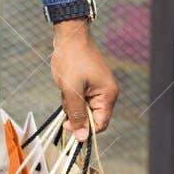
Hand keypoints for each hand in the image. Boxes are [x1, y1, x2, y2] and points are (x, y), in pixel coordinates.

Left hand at [50, 20, 118, 141]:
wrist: (69, 35)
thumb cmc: (71, 60)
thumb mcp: (71, 90)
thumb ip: (76, 114)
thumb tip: (82, 137)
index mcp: (108, 95)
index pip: (100, 124)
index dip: (84, 129)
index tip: (67, 125)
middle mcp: (107, 92)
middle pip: (92, 116)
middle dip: (75, 112)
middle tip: (65, 98)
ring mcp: (98, 87)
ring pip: (83, 107)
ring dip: (71, 102)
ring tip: (66, 86)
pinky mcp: (90, 82)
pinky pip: (80, 97)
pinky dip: (71, 94)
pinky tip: (66, 83)